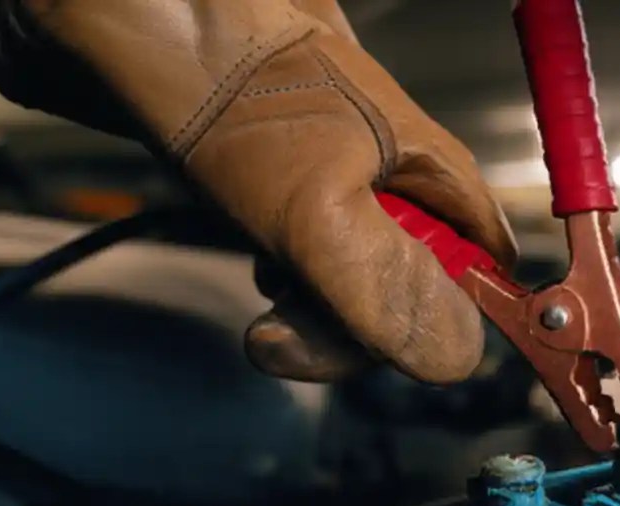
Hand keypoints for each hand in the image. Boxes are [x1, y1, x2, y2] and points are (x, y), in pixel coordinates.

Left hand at [0, 0, 515, 383]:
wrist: (138, 25)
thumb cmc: (228, 86)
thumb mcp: (313, 201)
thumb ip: (385, 286)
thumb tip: (452, 358)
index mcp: (439, 181)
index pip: (481, 285)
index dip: (440, 330)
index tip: (367, 345)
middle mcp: (407, 190)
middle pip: (416, 303)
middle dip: (348, 328)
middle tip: (282, 322)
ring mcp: (356, 192)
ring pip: (360, 293)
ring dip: (307, 306)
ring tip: (263, 267)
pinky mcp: (308, 196)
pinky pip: (318, 269)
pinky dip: (285, 280)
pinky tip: (257, 254)